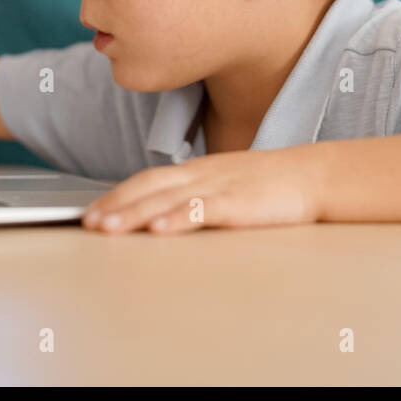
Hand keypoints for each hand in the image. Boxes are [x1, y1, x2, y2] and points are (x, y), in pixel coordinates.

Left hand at [81, 148, 323, 234]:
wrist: (313, 175)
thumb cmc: (270, 184)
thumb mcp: (226, 185)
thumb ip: (196, 195)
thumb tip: (164, 214)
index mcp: (197, 171)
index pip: (148, 179)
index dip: (118, 195)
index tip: (92, 212)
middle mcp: (202, 175)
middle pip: (149, 187)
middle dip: (115, 205)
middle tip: (87, 223)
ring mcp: (220, 187)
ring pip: (168, 199)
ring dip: (135, 213)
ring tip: (108, 228)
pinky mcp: (240, 203)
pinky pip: (204, 210)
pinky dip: (179, 218)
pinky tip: (160, 230)